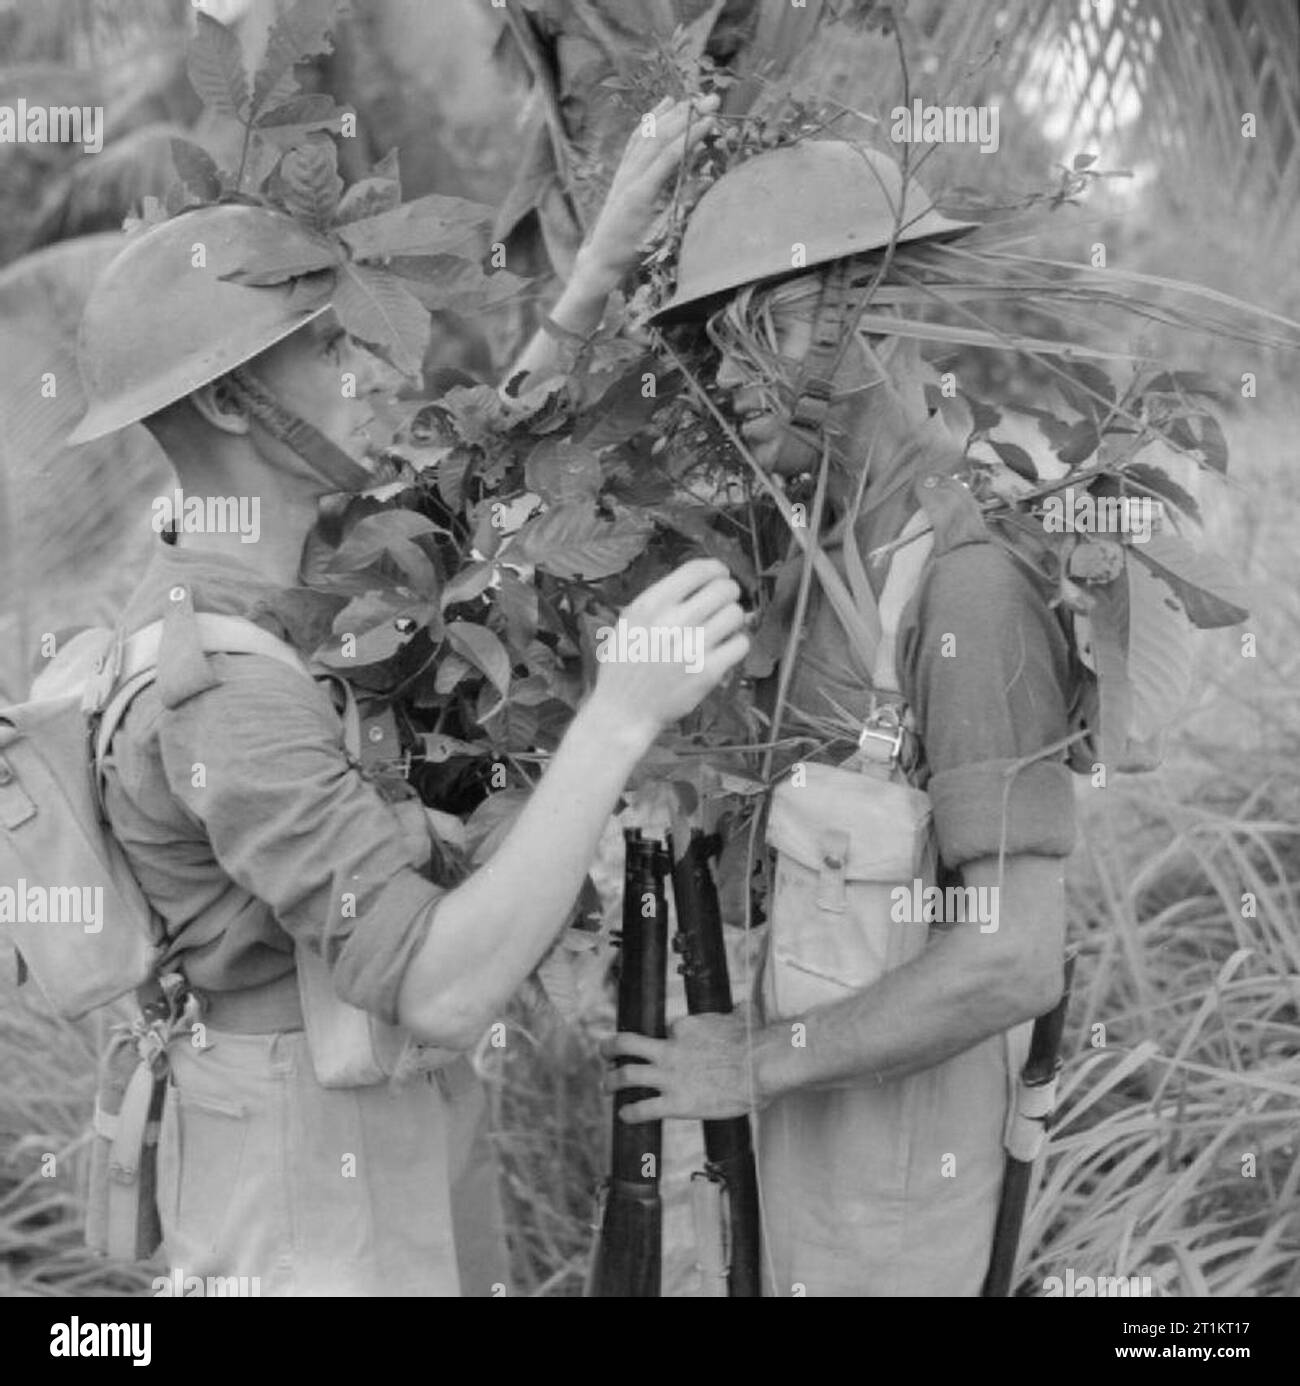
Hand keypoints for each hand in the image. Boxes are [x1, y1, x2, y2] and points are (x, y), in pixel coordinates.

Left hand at [577, 93, 719, 289]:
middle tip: (711, 100)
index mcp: (641, 193)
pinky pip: (638, 137)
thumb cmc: (634, 251)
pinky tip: (665, 104)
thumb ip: (681, 205)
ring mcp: (624, 170)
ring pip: (648, 133)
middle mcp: (630, 176)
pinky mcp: (622, 169)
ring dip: (672, 113)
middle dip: (686, 116)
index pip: (669, 156)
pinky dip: (652, 118)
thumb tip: (706, 180)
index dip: (691, 136)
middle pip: (660, 137)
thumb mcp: (661, 234)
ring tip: (694, 98)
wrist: (602, 256)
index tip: (712, 120)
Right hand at [589, 558, 747, 738]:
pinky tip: (725, 649)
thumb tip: (705, 581)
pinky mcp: (708, 672)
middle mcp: (672, 622)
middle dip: (728, 593)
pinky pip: (741, 644)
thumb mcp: (629, 622)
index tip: (721, 574)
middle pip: (724, 589)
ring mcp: (692, 647)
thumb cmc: (625, 665)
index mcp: (649, 605)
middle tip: (724, 603)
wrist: (623, 710)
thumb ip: (662, 600)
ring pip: (736, 614)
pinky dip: (736, 644)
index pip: (697, 570)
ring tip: (722, 628)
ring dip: (733, 619)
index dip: (716, 568)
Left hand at [600, 1008, 759, 1121]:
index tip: (659, 1045)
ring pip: (626, 1075)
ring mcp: (669, 1076)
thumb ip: (736, 1013)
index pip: (663, 1030)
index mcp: (684, 1027)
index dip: (660, 1038)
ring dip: (611, 1081)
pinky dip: (629, 1113)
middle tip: (603, 1052)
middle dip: (609, 1048)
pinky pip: (643, 1109)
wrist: (762, 1064)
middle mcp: (670, 1048)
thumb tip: (744, 1006)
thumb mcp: (742, 1016)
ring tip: (605, 1086)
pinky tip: (624, 1116)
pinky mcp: (675, 1103)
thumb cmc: (757, 1040)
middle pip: (626, 1043)